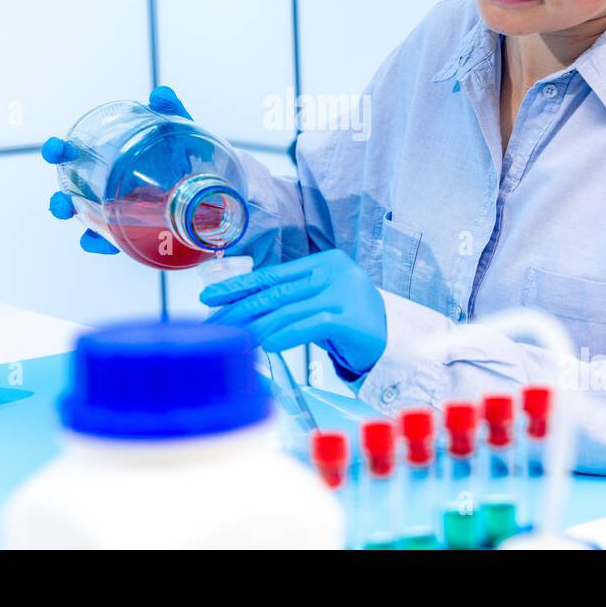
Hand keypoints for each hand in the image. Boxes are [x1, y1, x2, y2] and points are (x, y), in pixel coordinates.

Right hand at [44, 86, 192, 254]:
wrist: (213, 184)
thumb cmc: (183, 154)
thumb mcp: (178, 130)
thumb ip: (170, 109)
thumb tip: (160, 95)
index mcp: (106, 159)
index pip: (71, 156)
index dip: (58, 152)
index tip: (57, 150)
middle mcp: (103, 188)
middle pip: (70, 196)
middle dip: (59, 201)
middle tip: (61, 202)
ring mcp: (115, 212)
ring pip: (86, 223)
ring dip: (81, 230)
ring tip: (85, 235)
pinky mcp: (131, 233)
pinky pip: (109, 242)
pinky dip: (102, 244)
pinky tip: (106, 243)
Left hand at [200, 249, 386, 375]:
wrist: (395, 343)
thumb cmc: (350, 322)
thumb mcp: (320, 301)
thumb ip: (291, 297)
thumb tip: (244, 308)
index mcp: (324, 262)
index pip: (272, 274)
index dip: (238, 286)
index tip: (210, 297)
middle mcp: (334, 272)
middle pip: (275, 292)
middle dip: (238, 309)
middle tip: (212, 324)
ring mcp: (343, 294)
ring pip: (287, 310)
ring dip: (255, 328)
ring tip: (232, 340)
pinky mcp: (351, 319)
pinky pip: (310, 326)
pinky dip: (285, 335)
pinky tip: (267, 344)